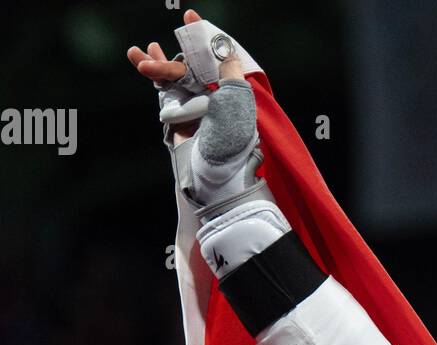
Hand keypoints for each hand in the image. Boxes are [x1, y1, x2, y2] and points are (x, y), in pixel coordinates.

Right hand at [125, 10, 243, 143]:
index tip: (190, 13)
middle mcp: (212, 98)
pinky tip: (141, 60)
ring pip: (172, 79)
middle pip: (188, 69)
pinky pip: (165, 93)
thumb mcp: (237, 101)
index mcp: (229, 92)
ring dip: (154, 65)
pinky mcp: (179, 120)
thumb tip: (224, 46)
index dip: (202, 37)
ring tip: (136, 54)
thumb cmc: (230, 140)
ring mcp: (194, 108)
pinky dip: (154, 77)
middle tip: (148, 49)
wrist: (215, 173)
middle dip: (166, 61)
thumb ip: (229, 72)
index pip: (215, 59)